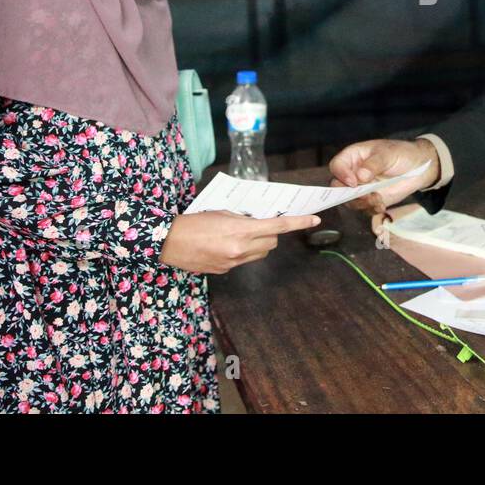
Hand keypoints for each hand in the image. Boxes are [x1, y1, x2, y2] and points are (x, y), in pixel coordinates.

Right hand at [158, 210, 320, 273]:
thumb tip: (257, 222)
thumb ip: (243, 218)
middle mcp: (241, 249)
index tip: (315, 219)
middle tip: (259, 225)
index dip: (299, 223)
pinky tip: (224, 246)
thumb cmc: (194, 221)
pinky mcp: (225, 271)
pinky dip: (242, 253)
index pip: (278, 226)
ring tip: (240, 235)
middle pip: (272, 243)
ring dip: (259, 244)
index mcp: (241, 230)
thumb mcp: (222, 212)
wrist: (169, 242)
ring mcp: (233, 263)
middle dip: (272, 234)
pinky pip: (244, 261)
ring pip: (261, 254)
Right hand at [327, 138, 439, 212]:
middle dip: (349, 194)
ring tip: (378, 200)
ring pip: (349, 200)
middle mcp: (353, 173)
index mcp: (353, 157)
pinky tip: (382, 205)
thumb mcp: (388, 154)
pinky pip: (364, 209)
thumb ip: (373, 164)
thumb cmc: (401, 153)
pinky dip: (371, 209)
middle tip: (365, 195)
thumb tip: (360, 176)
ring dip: (362, 203)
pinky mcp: (370, 199)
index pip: (337, 166)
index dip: (342, 175)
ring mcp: (361, 188)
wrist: (418, 167)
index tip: (354, 182)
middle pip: (337, 186)